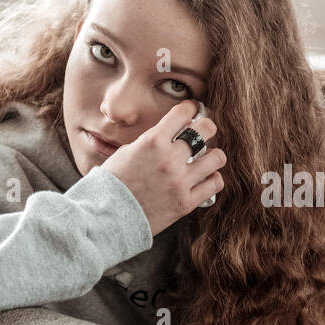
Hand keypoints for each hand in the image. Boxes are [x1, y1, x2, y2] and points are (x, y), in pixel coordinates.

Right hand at [102, 100, 226, 236]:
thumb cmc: (112, 183)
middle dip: (207, 127)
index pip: (183, 113)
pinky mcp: (186, 202)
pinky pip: (215, 184)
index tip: (192, 111)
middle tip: (205, 131)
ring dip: (213, 156)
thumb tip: (169, 136)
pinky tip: (206, 178)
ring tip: (208, 158)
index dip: (190, 108)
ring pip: (217, 158)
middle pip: (206, 130)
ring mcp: (180, 181)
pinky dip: (213, 179)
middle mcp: (170, 158)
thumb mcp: (127, 152)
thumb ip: (151, 142)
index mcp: (152, 141)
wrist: (107, 216)